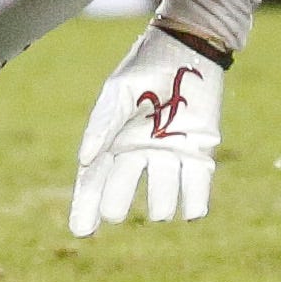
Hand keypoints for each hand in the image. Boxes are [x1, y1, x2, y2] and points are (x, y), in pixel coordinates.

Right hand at [69, 27, 224, 235]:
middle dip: (117, 203)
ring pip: (163, 193)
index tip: (81, 231)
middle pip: (123, 189)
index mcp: (112, 141)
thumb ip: (102, 124)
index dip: (86, 205)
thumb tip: (85, 158)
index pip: (94, 179)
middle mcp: (138, 153)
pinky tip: (191, 212)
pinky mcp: (199, 151)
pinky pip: (196, 185)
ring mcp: (169, 154)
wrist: (189, 50)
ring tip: (161, 209)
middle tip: (114, 214)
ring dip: (161, 203)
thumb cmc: (146, 69)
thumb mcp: (118, 93)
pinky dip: (194, 200)